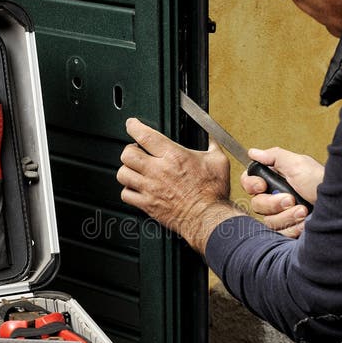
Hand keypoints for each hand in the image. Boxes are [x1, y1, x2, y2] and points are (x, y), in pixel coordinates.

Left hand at [118, 118, 239, 252]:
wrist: (208, 217)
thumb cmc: (213, 192)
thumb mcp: (218, 161)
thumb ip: (212, 145)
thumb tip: (210, 135)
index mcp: (174, 156)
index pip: (145, 135)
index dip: (133, 126)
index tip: (132, 124)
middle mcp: (158, 171)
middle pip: (128, 154)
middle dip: (130, 149)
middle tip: (136, 150)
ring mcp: (150, 188)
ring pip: (123, 173)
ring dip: (127, 169)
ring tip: (134, 169)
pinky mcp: (147, 205)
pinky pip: (125, 194)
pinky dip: (127, 189)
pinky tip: (136, 188)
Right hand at [240, 148, 323, 238]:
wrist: (341, 204)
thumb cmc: (322, 182)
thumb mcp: (298, 164)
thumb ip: (274, 156)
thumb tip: (253, 152)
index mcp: (276, 179)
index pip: (249, 183)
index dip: (251, 185)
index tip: (262, 186)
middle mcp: (277, 197)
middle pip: (257, 204)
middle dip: (274, 203)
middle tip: (291, 199)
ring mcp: (283, 215)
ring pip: (269, 221)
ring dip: (286, 216)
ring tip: (304, 210)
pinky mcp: (290, 229)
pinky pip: (280, 234)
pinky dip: (293, 227)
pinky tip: (305, 223)